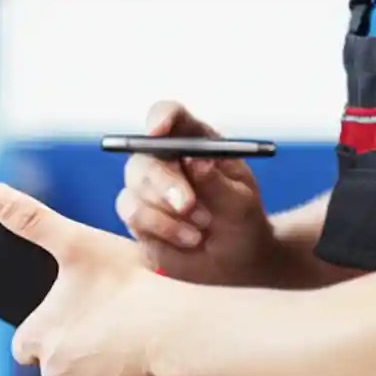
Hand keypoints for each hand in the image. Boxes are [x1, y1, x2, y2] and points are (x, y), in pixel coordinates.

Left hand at [0, 183, 181, 375]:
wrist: (177, 329)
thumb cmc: (128, 285)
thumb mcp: (76, 243)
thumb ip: (32, 220)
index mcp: (38, 338)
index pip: (25, 344)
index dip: (44, 329)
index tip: (68, 316)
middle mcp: (55, 373)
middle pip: (58, 364)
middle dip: (77, 348)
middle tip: (107, 321)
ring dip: (101, 367)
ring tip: (128, 338)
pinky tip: (143, 361)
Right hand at [117, 101, 277, 285]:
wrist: (236, 258)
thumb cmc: (241, 220)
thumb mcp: (240, 203)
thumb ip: (218, 183)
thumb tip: (196, 162)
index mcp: (193, 141)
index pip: (170, 117)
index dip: (160, 118)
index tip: (158, 130)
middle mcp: (164, 160)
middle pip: (143, 157)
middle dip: (164, 181)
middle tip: (186, 204)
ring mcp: (145, 190)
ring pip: (135, 191)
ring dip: (168, 215)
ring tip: (203, 229)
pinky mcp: (137, 218)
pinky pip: (135, 218)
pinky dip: (164, 231)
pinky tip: (190, 239)